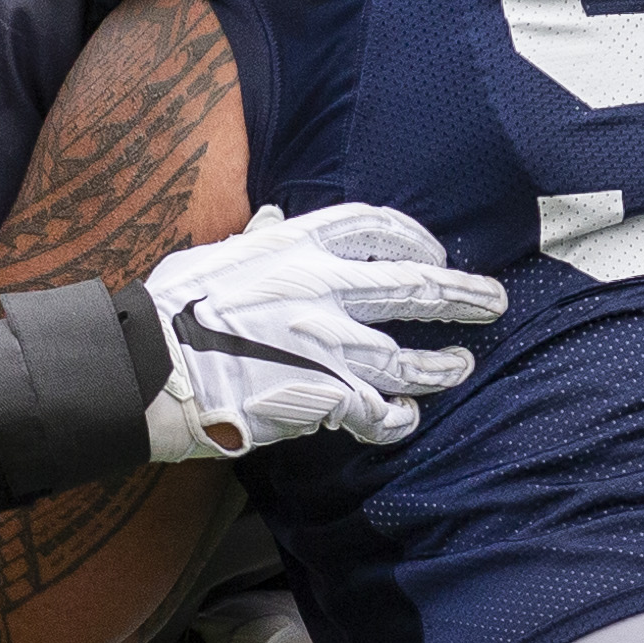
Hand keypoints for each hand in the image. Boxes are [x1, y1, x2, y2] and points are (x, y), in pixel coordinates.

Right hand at [140, 204, 506, 460]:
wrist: (152, 367)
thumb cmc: (170, 311)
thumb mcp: (210, 257)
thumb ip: (250, 242)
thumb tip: (268, 221)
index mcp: (292, 247)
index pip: (373, 227)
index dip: (413, 238)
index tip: (432, 249)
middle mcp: (323, 290)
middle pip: (415, 286)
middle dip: (461, 293)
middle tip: (491, 300)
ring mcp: (330, 346)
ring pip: (409, 360)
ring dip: (441, 366)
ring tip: (460, 365)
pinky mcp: (327, 397)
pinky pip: (380, 413)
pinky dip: (396, 420)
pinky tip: (403, 421)